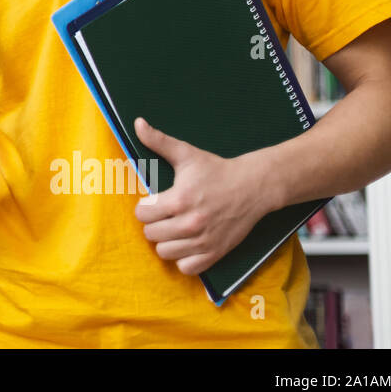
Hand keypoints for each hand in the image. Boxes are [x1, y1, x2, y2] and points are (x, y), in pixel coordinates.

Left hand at [132, 116, 270, 275]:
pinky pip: (187, 268)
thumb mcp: (186, 154)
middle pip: (151, 234)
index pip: (142, 215)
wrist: (253, 187)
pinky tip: (187, 243)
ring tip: (175, 229)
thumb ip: (158, 141)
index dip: (145, 207)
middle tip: (166, 215)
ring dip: (166, 242)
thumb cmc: (216, 170)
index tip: (155, 202)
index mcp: (179, 200)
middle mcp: (190, 224)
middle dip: (154, 224)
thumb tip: (137, 123)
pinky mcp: (215, 253)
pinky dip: (184, 259)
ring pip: (165, 253)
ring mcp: (203, 241)